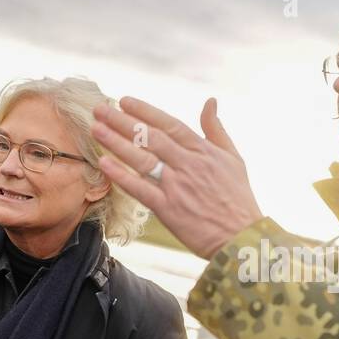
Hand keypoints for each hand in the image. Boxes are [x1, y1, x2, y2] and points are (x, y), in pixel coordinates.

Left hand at [91, 97, 264, 258]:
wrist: (241, 237)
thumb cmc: (238, 198)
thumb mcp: (234, 158)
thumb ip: (217, 129)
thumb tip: (210, 101)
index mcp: (204, 151)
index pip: (170, 124)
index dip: (145, 111)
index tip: (124, 101)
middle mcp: (188, 165)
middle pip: (150, 137)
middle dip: (122, 121)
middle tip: (100, 109)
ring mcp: (177, 187)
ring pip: (142, 159)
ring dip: (116, 142)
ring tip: (96, 129)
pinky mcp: (169, 210)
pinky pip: (141, 189)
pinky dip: (122, 176)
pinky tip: (104, 163)